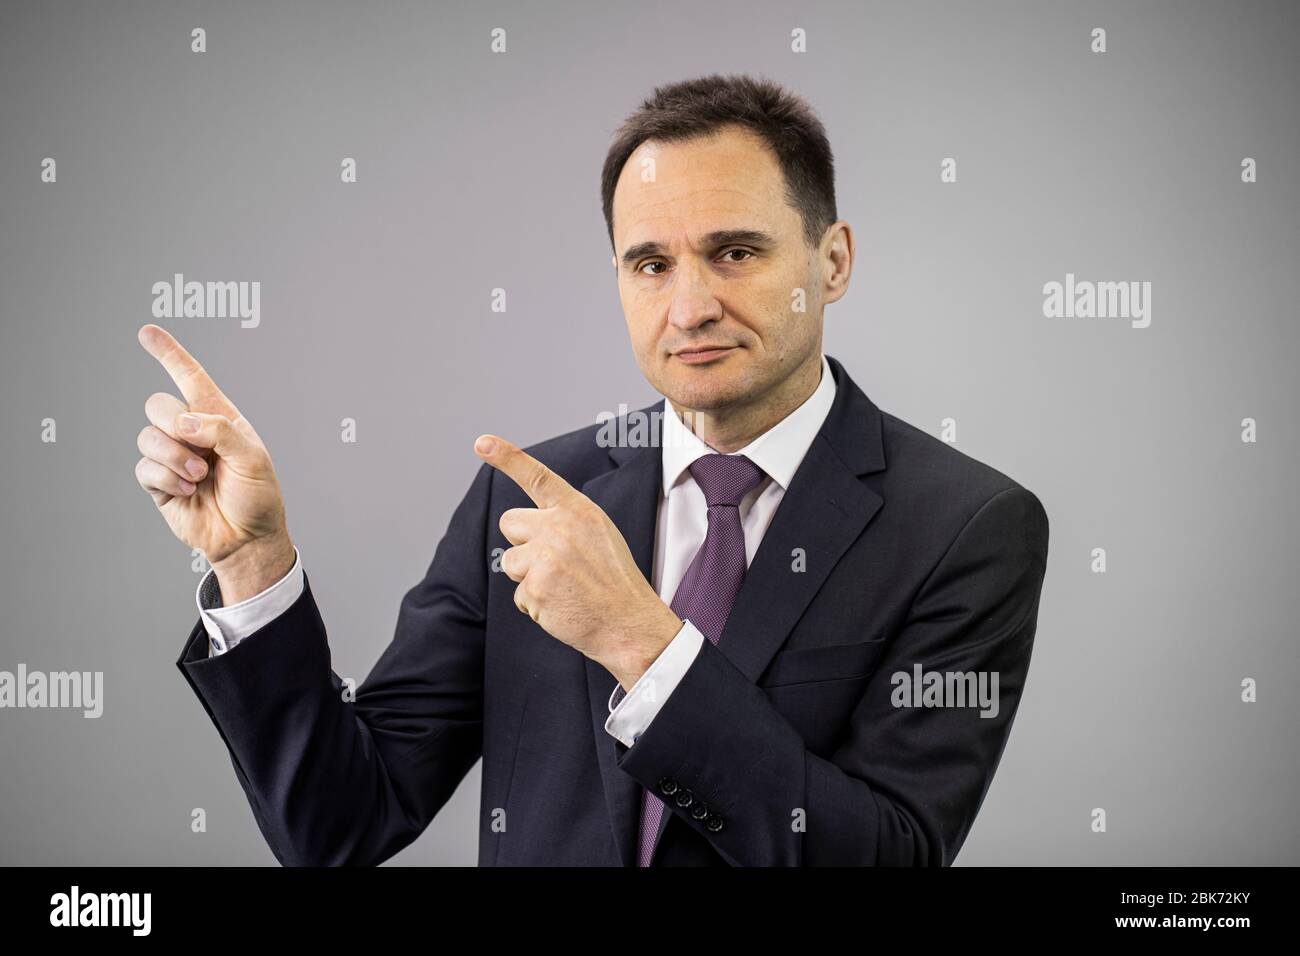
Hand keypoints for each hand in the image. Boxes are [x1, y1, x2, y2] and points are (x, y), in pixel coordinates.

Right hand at [135, 324, 293, 599]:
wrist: (247, 538)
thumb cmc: (257, 496)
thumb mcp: (252, 458)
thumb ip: (220, 431)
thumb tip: (181, 422)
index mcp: (218, 417)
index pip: (190, 378)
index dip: (169, 354)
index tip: (147, 332)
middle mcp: (191, 432)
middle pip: (157, 404)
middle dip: (174, 425)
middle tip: (203, 455)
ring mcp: (172, 456)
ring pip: (147, 436)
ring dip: (174, 458)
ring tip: (200, 477)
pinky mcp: (158, 482)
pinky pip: (143, 468)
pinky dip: (167, 479)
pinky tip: (188, 490)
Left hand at [474, 434, 681, 689]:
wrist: (629, 622)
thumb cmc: (614, 580)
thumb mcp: (599, 533)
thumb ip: (566, 521)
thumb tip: (529, 527)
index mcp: (577, 509)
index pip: (536, 476)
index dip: (506, 457)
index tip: (482, 443)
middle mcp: (559, 527)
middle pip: (509, 523)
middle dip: (522, 543)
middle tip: (555, 563)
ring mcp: (545, 557)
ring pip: (510, 561)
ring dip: (528, 576)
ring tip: (563, 586)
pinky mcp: (535, 587)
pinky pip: (518, 594)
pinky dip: (536, 604)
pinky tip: (562, 605)